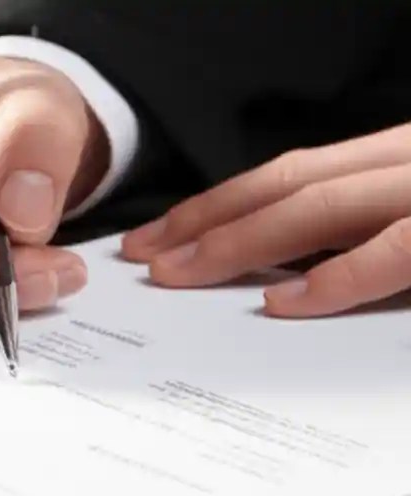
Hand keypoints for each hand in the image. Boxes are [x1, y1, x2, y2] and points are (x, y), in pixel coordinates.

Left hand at [122, 122, 410, 316]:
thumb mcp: (405, 219)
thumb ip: (355, 236)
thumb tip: (281, 275)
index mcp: (396, 161)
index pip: (292, 176)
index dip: (216, 205)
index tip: (153, 238)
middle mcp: (407, 165)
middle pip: (291, 186)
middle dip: (207, 221)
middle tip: (145, 260)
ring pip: (323, 209)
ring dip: (242, 242)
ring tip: (180, 274)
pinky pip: (395, 249)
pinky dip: (336, 276)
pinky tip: (281, 300)